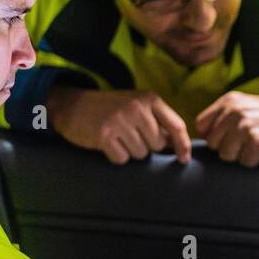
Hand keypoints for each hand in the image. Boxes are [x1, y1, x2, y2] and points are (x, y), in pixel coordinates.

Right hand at [45, 85, 191, 163]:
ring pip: (140, 154)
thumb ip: (159, 122)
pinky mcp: (104, 135)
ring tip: (118, 137)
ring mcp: (120, 120)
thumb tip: (177, 145)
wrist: (74, 106)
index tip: (184, 159)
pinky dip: (116, 156)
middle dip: (146, 146)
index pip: (176, 125)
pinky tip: (107, 143)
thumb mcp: (138, 107)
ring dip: (130, 151)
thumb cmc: (111, 110)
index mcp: (149, 99)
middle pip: (157, 145)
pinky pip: (122, 159)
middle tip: (129, 134)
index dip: (183, 145)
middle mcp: (136, 107)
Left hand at [194, 92, 258, 166]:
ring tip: (258, 144)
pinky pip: (244, 162)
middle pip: (213, 144)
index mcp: (230, 101)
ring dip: (241, 155)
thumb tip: (202, 134)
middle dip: (228, 147)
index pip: (201, 126)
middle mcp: (235, 111)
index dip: (214, 136)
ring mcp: (245, 127)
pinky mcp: (256, 142)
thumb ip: (224, 115)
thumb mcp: (247, 107)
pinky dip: (256, 161)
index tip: (230, 137)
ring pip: (226, 155)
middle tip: (248, 141)